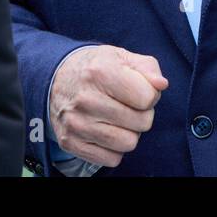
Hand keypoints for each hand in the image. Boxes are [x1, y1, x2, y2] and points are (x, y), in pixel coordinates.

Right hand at [48, 45, 167, 167]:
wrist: (56, 79)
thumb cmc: (96, 68)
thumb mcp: (121, 57)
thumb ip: (148, 68)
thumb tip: (161, 85)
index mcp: (101, 72)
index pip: (147, 98)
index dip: (150, 95)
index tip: (138, 90)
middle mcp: (86, 99)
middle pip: (141, 123)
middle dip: (142, 114)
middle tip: (128, 105)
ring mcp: (77, 124)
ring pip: (128, 144)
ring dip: (129, 133)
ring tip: (118, 118)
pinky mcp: (70, 142)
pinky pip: (111, 159)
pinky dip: (114, 149)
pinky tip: (106, 130)